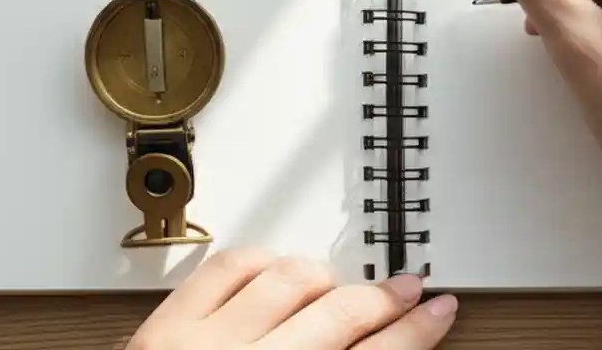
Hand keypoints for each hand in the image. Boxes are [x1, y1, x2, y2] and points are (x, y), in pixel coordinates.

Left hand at [125, 249, 457, 349]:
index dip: (415, 332)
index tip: (437, 312)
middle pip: (339, 315)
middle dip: (384, 299)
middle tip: (405, 291)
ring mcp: (202, 346)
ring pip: (287, 280)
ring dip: (326, 278)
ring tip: (340, 286)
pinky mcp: (164, 328)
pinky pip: (227, 268)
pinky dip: (261, 262)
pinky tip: (276, 270)